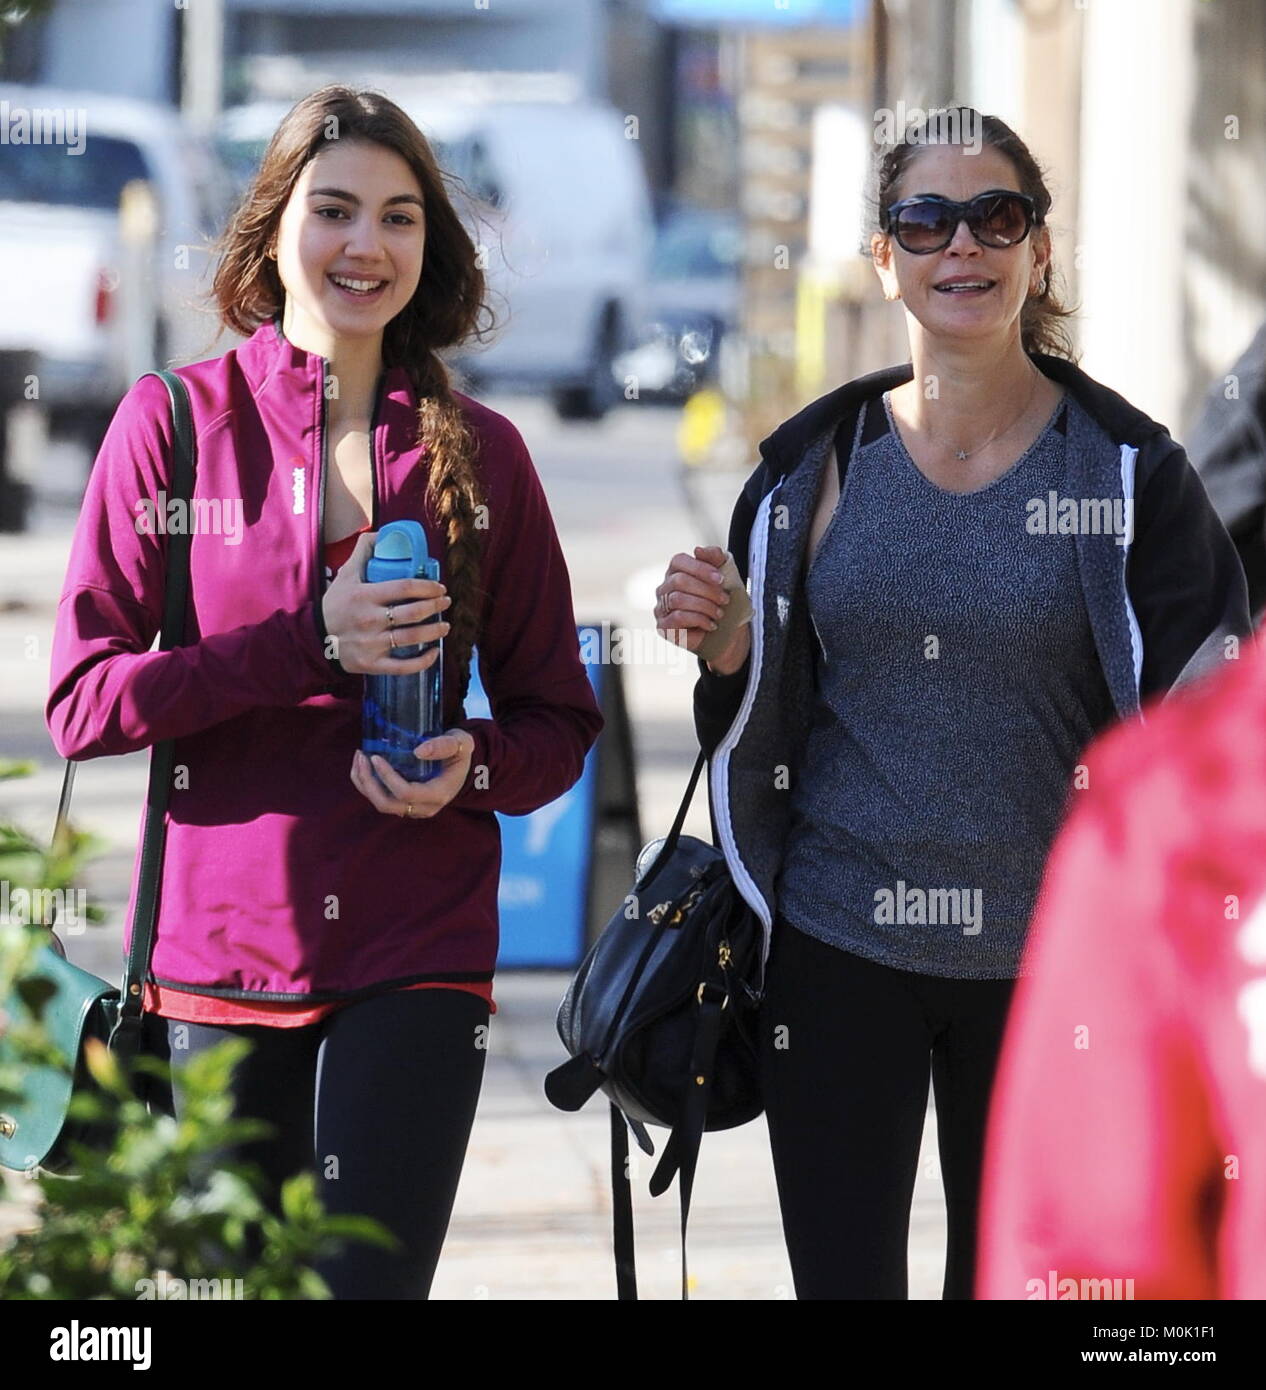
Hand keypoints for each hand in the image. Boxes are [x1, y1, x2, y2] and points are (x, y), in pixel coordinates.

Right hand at [321, 531, 451, 675]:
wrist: (315, 639)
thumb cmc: (335, 605)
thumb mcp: (346, 575)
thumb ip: (363, 553)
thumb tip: (380, 534)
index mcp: (364, 596)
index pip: (404, 587)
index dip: (427, 587)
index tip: (440, 587)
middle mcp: (369, 620)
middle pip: (413, 613)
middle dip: (436, 607)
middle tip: (446, 602)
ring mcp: (371, 644)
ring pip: (412, 638)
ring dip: (435, 632)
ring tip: (445, 626)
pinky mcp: (372, 664)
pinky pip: (403, 666)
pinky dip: (423, 661)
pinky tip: (434, 653)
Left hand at [350, 729, 476, 818]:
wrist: (462, 764)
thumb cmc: (460, 751)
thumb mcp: (461, 743)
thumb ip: (445, 745)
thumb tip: (418, 751)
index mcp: (438, 793)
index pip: (407, 793)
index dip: (387, 777)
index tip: (376, 757)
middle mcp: (424, 807)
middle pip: (387, 804)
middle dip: (369, 782)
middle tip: (361, 757)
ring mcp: (413, 809)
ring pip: (380, 804)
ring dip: (364, 783)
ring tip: (358, 758)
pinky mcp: (404, 805)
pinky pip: (381, 800)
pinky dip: (366, 785)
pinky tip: (362, 765)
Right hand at [655, 544, 749, 675]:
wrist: (724, 629)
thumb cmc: (721, 598)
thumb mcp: (724, 573)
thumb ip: (714, 556)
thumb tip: (698, 550)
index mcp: (675, 571)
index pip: (678, 561)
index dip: (700, 568)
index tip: (721, 579)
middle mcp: (664, 587)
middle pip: (680, 580)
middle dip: (707, 590)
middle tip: (725, 599)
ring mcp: (661, 607)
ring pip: (678, 599)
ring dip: (705, 606)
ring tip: (719, 613)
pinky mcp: (663, 626)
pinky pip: (678, 618)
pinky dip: (699, 620)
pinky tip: (711, 624)